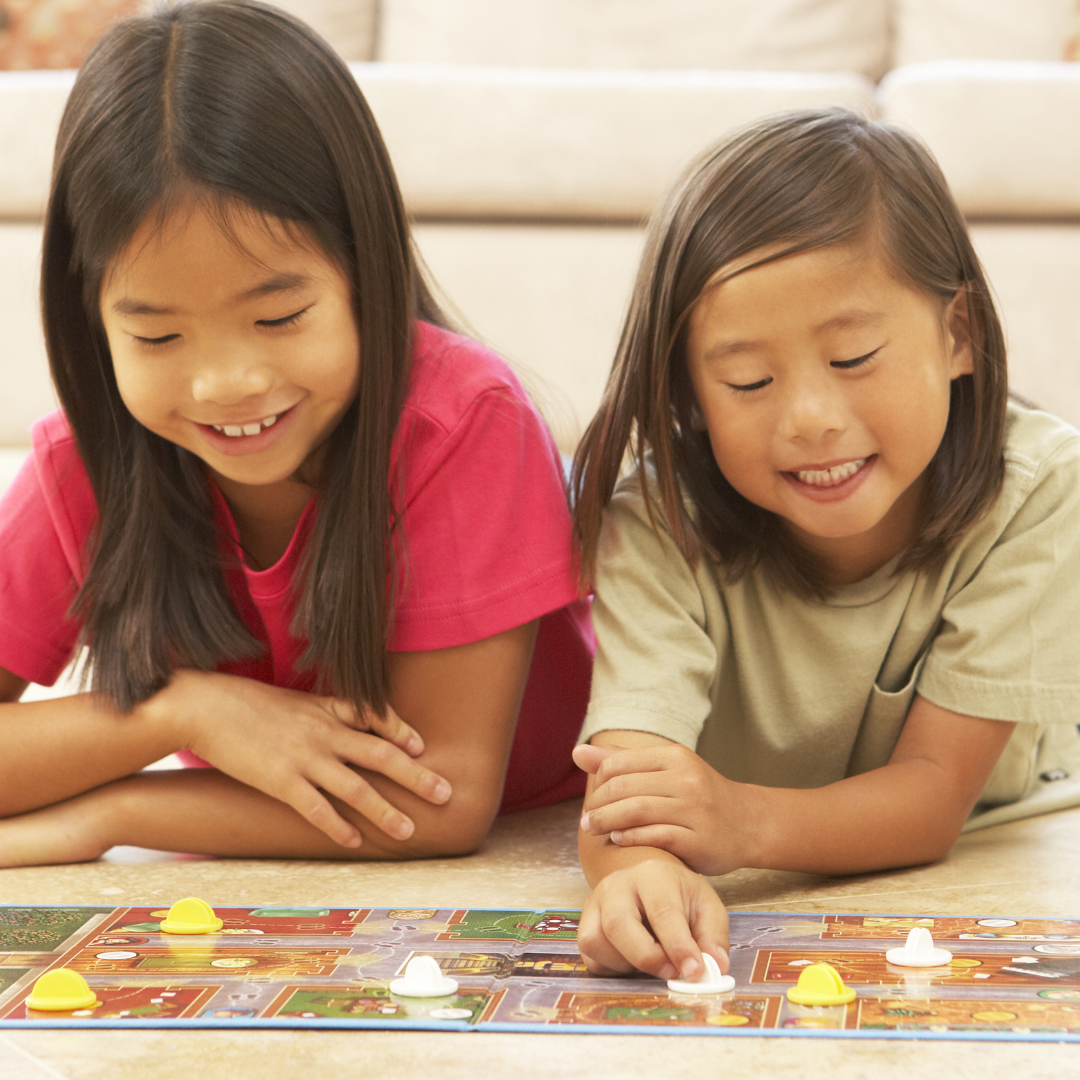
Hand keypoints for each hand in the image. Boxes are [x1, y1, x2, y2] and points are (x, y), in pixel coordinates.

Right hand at [147, 670, 451, 848]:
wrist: (204, 705)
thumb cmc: (247, 704)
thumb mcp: (293, 702)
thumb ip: (322, 714)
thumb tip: (345, 727)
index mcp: (326, 708)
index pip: (374, 715)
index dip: (401, 730)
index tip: (421, 746)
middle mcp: (323, 731)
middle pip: (380, 754)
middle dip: (415, 776)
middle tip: (445, 794)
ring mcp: (303, 756)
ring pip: (355, 787)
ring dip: (385, 810)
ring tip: (409, 831)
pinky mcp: (279, 780)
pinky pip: (315, 807)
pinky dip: (337, 825)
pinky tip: (355, 841)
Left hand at [574, 742, 745, 874]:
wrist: (747, 823)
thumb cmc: (698, 795)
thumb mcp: (665, 769)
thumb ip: (621, 761)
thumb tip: (577, 752)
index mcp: (675, 756)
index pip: (619, 764)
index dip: (597, 784)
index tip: (591, 800)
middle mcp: (686, 779)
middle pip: (624, 789)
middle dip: (598, 806)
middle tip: (586, 821)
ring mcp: (695, 810)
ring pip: (637, 811)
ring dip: (608, 822)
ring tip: (594, 830)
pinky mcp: (700, 840)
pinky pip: (656, 836)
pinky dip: (632, 838)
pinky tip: (619, 841)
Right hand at [578, 855, 728, 979]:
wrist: (649, 884)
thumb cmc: (679, 896)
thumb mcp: (706, 906)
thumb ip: (713, 936)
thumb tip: (716, 965)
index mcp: (652, 874)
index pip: (661, 910)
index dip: (677, 945)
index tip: (694, 971)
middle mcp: (616, 884)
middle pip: (617, 923)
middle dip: (646, 957)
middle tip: (671, 973)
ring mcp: (595, 903)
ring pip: (596, 941)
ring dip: (626, 963)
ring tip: (652, 960)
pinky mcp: (584, 925)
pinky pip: (590, 957)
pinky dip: (612, 968)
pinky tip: (633, 960)